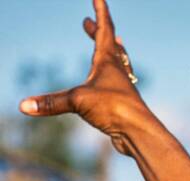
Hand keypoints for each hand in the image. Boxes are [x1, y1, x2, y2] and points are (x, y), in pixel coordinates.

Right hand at [18, 0, 151, 154]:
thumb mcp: (78, 101)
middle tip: (88, 21)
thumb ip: (52, 102)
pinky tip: (113, 84)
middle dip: (99, 31)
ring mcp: (122, 88)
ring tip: (115, 45)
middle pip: (110, 45)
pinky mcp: (123, 104)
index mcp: (108, 62)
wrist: (140, 133)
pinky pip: (118, 85)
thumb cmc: (115, 109)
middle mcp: (117, 72)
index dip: (101, 12)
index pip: (105, 30)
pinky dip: (114, 77)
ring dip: (113, 51)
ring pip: (119, 65)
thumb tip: (23, 106)